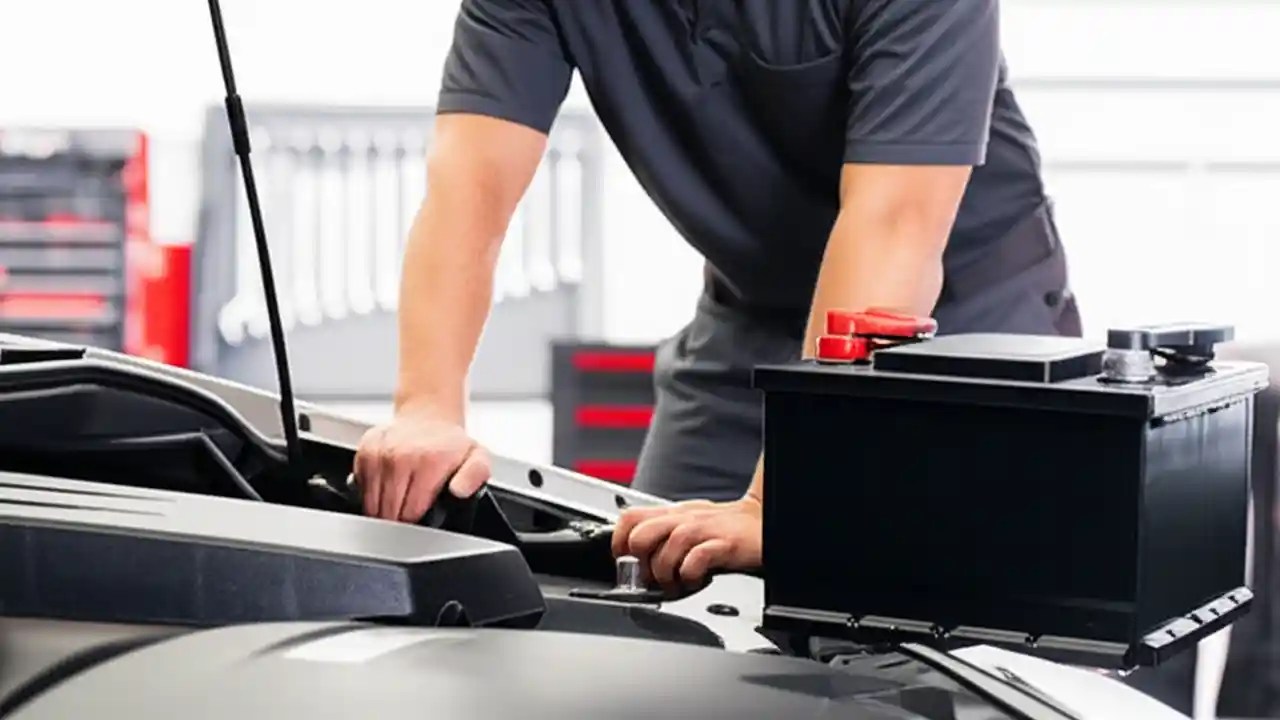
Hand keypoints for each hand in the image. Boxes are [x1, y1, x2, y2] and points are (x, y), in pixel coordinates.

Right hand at [352, 409, 489, 522]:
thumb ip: (475, 477)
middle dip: (399, 520)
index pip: (411, 513)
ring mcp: (380, 453)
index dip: (416, 523)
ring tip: (399, 501)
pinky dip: (370, 494)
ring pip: (371, 503)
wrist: (429, 417)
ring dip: (382, 510)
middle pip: (389, 511)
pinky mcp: (365, 451)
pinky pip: (360, 488)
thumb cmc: (451, 444)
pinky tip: (386, 488)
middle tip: (410, 512)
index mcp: (429, 461)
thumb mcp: (478, 458)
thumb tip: (459, 491)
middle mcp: (402, 456)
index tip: (422, 519)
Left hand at [611, 496, 762, 593]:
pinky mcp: (724, 545)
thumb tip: (634, 556)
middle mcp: (684, 519)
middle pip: (640, 536)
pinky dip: (690, 577)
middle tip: (651, 579)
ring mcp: (704, 531)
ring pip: (666, 550)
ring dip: (666, 576)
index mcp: (672, 514)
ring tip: (676, 584)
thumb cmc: (725, 528)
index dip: (619, 544)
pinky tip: (697, 581)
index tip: (625, 564)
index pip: (629, 519)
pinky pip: (695, 561)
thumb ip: (663, 535)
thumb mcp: (688, 524)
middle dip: (640, 566)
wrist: (764, 522)